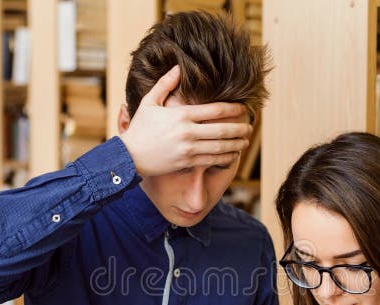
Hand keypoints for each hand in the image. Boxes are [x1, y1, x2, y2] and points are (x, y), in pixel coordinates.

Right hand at [119, 65, 251, 177]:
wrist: (129, 156)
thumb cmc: (140, 128)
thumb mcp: (149, 102)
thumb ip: (165, 84)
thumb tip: (178, 67)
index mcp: (181, 115)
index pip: (215, 110)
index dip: (234, 109)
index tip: (244, 108)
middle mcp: (187, 132)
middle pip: (222, 129)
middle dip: (240, 128)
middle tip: (250, 127)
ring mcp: (188, 149)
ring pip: (220, 147)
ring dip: (236, 144)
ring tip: (245, 141)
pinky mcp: (187, 162)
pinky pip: (212, 160)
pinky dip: (226, 157)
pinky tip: (233, 154)